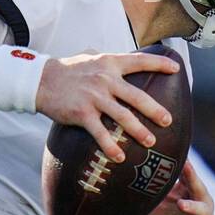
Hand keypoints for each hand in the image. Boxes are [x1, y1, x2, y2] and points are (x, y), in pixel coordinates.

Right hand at [35, 51, 177, 161]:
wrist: (38, 80)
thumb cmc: (65, 70)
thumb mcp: (88, 57)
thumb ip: (106, 60)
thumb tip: (123, 59)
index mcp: (108, 63)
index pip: (139, 61)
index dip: (159, 64)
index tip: (176, 69)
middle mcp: (105, 80)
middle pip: (137, 97)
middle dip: (155, 110)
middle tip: (168, 121)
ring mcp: (94, 97)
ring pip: (123, 116)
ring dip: (139, 131)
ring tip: (150, 141)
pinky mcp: (82, 113)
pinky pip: (100, 133)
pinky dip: (111, 146)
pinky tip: (119, 156)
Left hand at [142, 160, 214, 214]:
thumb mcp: (152, 204)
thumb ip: (147, 190)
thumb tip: (132, 172)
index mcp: (188, 192)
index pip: (187, 176)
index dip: (184, 165)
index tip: (179, 153)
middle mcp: (201, 203)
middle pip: (197, 188)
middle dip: (192, 178)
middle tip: (185, 167)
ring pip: (203, 211)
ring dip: (194, 207)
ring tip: (182, 205)